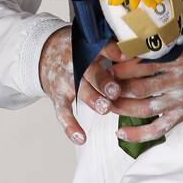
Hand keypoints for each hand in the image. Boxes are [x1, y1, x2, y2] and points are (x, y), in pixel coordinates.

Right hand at [38, 28, 125, 144]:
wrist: (45, 55)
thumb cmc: (77, 51)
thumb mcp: (92, 43)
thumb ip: (114, 48)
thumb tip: (136, 54)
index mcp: (88, 48)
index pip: (100, 47)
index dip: (113, 52)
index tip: (126, 57)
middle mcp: (76, 63)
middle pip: (89, 71)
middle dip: (103, 81)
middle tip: (115, 90)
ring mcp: (66, 80)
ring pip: (79, 90)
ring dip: (92, 99)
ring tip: (104, 108)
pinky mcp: (58, 96)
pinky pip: (63, 112)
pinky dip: (70, 126)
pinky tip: (81, 138)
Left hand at [108, 37, 182, 143]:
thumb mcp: (178, 43)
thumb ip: (155, 47)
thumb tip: (121, 48)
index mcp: (177, 59)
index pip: (143, 65)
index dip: (122, 68)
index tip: (108, 67)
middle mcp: (179, 80)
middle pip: (141, 88)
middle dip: (117, 88)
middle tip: (104, 86)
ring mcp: (180, 100)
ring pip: (146, 109)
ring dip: (122, 108)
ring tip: (107, 104)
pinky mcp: (181, 115)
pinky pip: (158, 128)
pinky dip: (138, 134)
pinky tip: (120, 133)